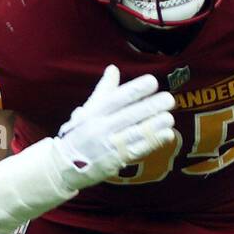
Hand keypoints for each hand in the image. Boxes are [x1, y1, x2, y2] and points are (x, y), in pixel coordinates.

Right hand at [53, 65, 175, 188]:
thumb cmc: (80, 133)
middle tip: (169, 99)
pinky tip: (166, 134)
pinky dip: (153, 142)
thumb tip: (113, 68)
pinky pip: (138, 150)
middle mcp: (101, 128)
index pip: (117, 98)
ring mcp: (109, 145)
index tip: (152, 81)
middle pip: (129, 115)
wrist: (65, 165)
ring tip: (169, 117)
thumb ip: (104, 90)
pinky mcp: (116, 160)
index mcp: (95, 113)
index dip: (135, 90)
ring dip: (155, 125)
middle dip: (150, 107)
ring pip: (135, 133)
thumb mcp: (88, 110)